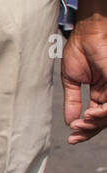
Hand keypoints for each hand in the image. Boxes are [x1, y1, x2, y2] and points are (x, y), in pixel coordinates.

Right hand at [62, 0, 106, 143]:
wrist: (85, 34)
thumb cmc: (79, 51)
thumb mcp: (71, 81)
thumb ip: (72, 101)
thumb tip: (70, 122)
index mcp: (100, 93)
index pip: (95, 117)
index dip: (85, 130)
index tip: (71, 138)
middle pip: (103, 120)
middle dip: (89, 130)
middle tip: (75, 134)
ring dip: (95, 124)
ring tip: (80, 125)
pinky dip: (102, 113)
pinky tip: (90, 115)